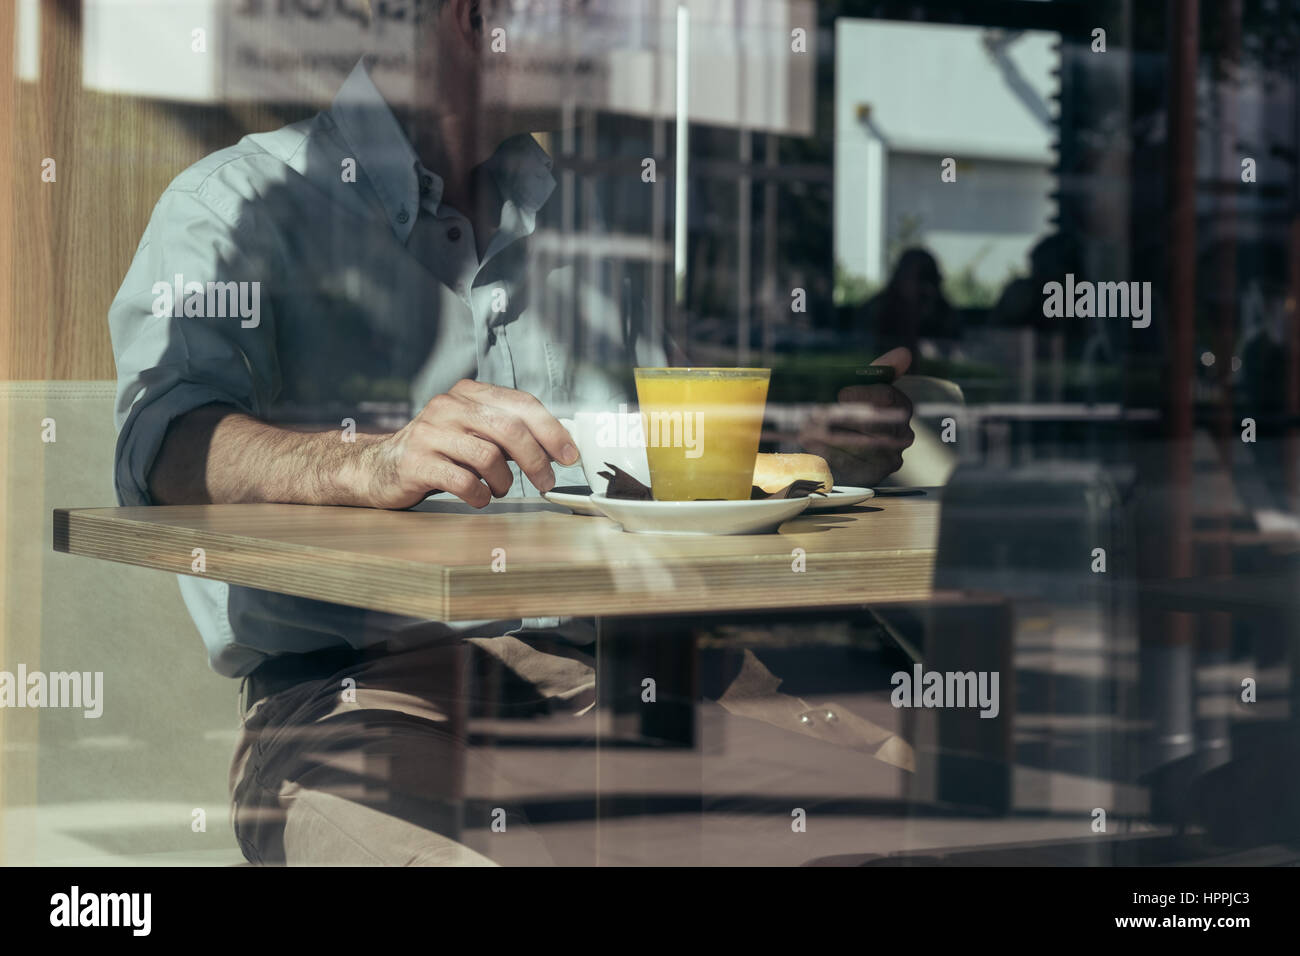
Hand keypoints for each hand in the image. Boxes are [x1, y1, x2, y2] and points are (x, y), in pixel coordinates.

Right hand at [360, 380, 578, 508]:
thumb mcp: (473, 431)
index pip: (522, 404)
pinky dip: (480, 495)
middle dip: (536, 460)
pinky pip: (463, 481)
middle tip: (546, 482)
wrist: (380, 467)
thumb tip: (558, 446)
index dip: (551, 430)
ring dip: (504, 481)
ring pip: (488, 456)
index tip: (569, 454)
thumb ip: (508, 431)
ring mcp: (430, 433)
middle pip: (509, 430)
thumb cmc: (440, 452)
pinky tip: (480, 497)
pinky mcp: (416, 462)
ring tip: (500, 489)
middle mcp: (448, 407)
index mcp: (468, 393)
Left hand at [798, 347, 914, 486]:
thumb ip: (881, 370)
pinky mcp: (873, 475)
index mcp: (901, 408)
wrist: (844, 447)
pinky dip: (828, 453)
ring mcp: (890, 457)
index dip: (863, 394)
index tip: (841, 395)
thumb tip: (904, 353)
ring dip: (830, 434)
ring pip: (859, 444)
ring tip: (807, 427)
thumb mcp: (864, 387)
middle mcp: (902, 434)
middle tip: (816, 412)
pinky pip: (850, 464)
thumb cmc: (854, 410)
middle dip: (842, 416)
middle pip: (873, 422)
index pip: (887, 396)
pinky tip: (812, 444)